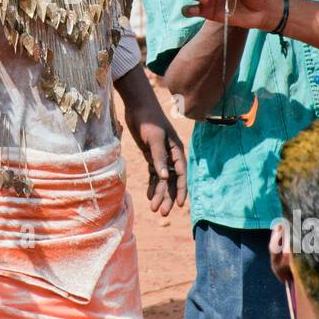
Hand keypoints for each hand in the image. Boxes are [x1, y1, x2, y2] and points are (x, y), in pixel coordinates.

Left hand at [125, 95, 186, 216]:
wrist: (137, 106)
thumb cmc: (149, 119)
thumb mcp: (154, 138)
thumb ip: (159, 157)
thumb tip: (165, 177)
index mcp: (177, 151)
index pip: (181, 175)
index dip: (181, 190)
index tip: (179, 205)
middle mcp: (171, 155)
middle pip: (171, 181)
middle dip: (167, 196)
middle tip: (162, 212)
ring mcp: (161, 156)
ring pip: (162, 179)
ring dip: (159, 193)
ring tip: (154, 209)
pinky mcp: (151, 155)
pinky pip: (154, 174)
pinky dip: (152, 185)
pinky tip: (149, 196)